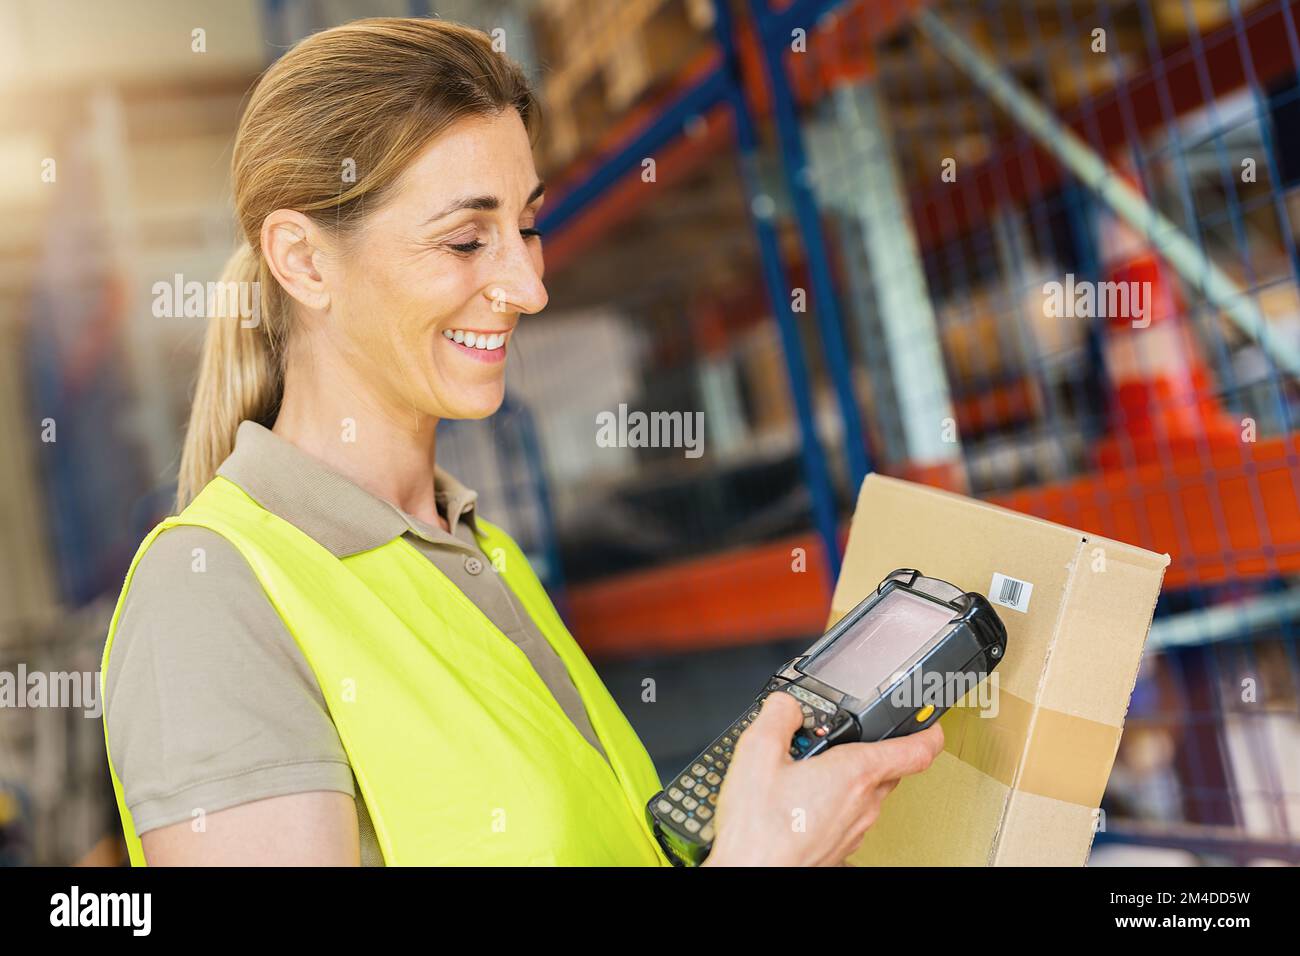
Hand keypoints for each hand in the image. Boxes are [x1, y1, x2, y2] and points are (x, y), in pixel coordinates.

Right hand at [702, 690, 943, 866]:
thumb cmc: (760, 828)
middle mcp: (865, 804)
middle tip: (838, 739)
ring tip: (809, 770)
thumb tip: (788, 705)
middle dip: (869, 748)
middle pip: (889, 768)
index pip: (918, 750)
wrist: (752, 872)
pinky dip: (834, 801)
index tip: (927, 721)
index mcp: (855, 774)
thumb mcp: (757, 751)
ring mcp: (856, 829)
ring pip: (868, 793)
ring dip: (848, 777)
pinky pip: (849, 815)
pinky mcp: (842, 847)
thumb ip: (781, 714)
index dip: (928, 731)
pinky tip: (801, 800)